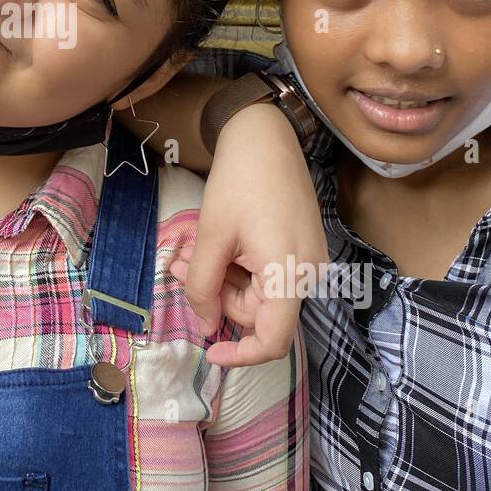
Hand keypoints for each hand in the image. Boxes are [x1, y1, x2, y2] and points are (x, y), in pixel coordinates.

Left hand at [167, 102, 326, 366]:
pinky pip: (269, 275)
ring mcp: (309, 260)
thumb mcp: (210, 236)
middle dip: (219, 299)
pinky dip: (240, 268)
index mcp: (290, 273)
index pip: (273, 340)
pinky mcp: (303, 248)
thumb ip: (202, 286)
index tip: (210, 352)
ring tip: (193, 250)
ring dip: (224, 280)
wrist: (265, 135)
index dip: (242, 355)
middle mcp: (309, 273)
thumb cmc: (238, 182)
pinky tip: (220, 244)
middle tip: (181, 269)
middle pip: (260, 315)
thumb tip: (205, 324)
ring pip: (261, 295)